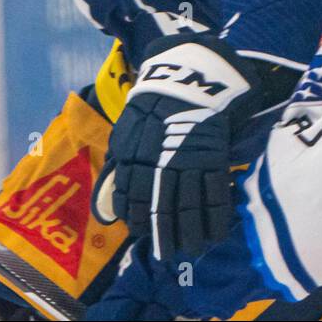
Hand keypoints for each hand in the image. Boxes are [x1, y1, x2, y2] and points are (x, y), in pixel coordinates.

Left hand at [91, 35, 260, 258]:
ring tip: (192, 249)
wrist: (190, 66)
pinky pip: (215, 188)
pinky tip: (216, 230)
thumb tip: (105, 213)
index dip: (138, 221)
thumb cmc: (157, 101)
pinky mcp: (214, 149)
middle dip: (164, 234)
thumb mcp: (128, 131)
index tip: (144, 239)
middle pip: (160, 204)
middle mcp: (158, 155)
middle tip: (169, 255)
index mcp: (133, 150)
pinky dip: (216, 213)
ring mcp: (188, 153)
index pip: (132, 197)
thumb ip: (119, 172)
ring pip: (187, 201)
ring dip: (190, 230)